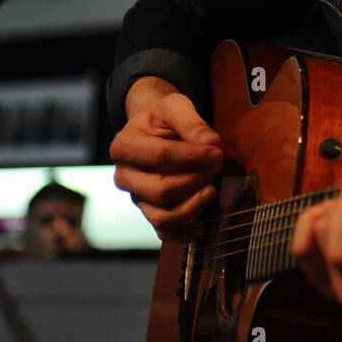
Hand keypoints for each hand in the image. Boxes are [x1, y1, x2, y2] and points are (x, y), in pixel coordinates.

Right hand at [110, 88, 226, 241]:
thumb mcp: (174, 107)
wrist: (152, 130)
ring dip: (193, 206)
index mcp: (123, 147)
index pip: (160, 156)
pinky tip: (203, 225)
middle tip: (217, 167)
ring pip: (162, 216)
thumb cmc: (161, 119)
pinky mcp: (150, 212)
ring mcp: (137, 197)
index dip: (193, 156)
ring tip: (212, 190)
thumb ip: (192, 122)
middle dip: (195, 180)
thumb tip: (213, 145)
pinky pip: (164, 233)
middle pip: (161, 190)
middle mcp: (125, 176)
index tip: (217, 153)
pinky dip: (185, 234)